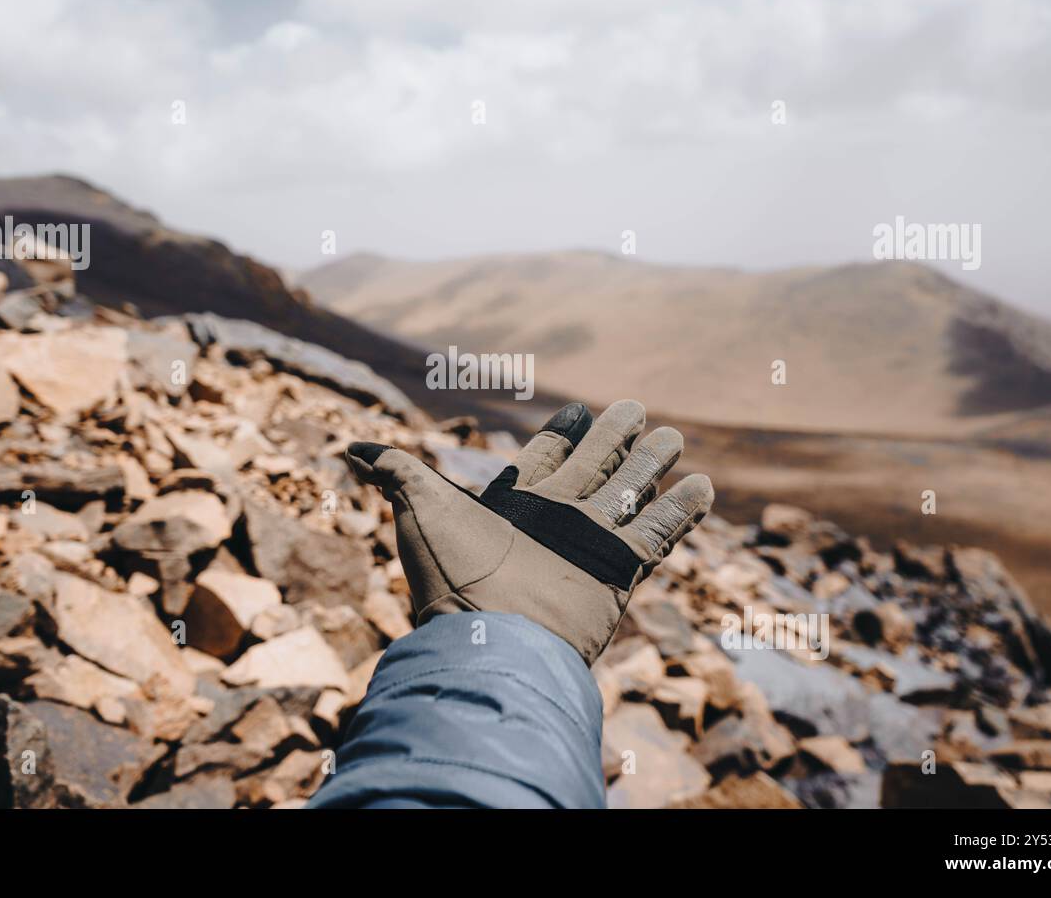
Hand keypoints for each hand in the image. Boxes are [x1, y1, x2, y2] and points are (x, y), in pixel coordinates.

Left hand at [345, 400, 713, 663]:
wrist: (490, 642)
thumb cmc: (451, 576)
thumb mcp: (417, 508)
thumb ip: (394, 470)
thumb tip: (349, 448)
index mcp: (512, 504)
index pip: (543, 458)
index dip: (560, 434)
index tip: (575, 409)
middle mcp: (554, 521)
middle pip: (593, 468)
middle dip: (614, 438)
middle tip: (636, 409)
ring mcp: (588, 545)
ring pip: (629, 493)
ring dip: (652, 464)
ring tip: (674, 436)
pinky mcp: (618, 571)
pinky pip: (658, 534)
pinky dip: (681, 510)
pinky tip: (701, 486)